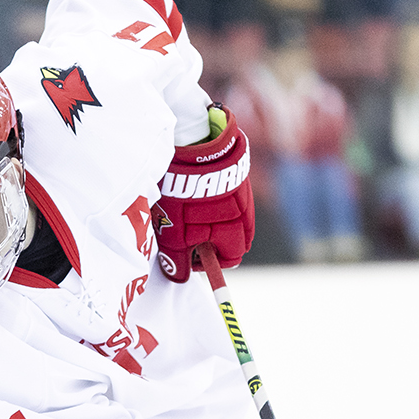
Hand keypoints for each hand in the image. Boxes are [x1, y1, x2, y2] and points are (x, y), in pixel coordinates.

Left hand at [155, 105, 253, 282]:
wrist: (188, 143)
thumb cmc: (181, 194)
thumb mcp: (173, 235)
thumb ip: (179, 260)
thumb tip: (180, 275)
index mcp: (234, 231)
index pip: (231, 259)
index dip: (208, 263)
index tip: (189, 256)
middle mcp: (245, 212)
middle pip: (236, 239)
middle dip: (214, 242)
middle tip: (188, 237)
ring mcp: (243, 190)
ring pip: (234, 217)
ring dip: (215, 221)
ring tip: (189, 213)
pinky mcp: (237, 172)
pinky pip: (230, 196)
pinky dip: (216, 201)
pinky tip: (195, 192)